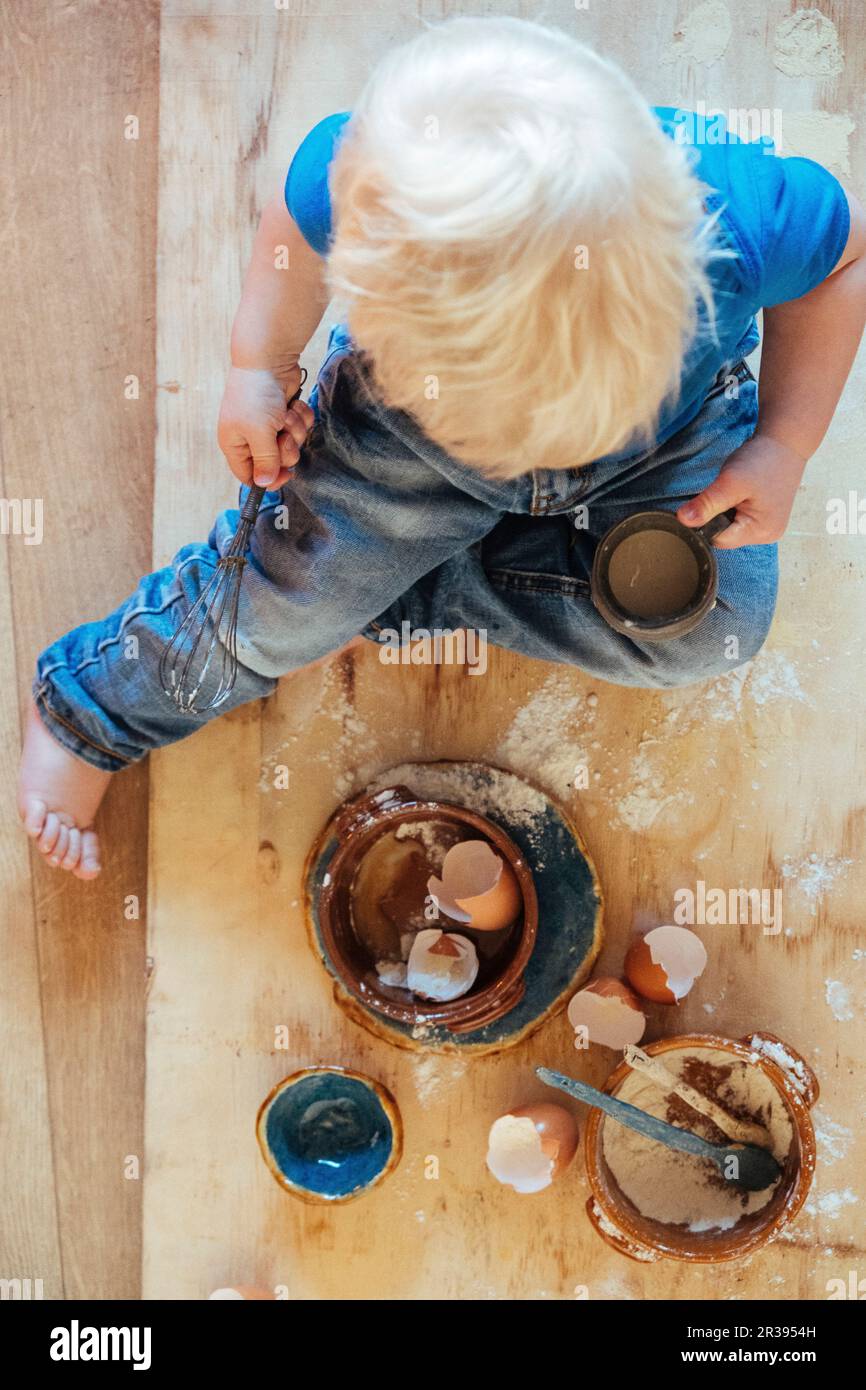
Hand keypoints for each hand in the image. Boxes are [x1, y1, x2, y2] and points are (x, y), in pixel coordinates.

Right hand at [217, 364, 314, 487]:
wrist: (269, 359)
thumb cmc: (256, 395)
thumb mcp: (258, 433)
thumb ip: (264, 461)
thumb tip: (264, 483)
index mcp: (235, 445)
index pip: (249, 476)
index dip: (267, 480)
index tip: (285, 475)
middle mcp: (250, 437)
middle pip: (275, 463)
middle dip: (286, 450)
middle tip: (283, 435)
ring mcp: (269, 425)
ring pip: (292, 445)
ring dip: (295, 430)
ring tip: (285, 414)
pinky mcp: (285, 414)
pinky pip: (301, 428)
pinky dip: (301, 417)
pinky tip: (293, 405)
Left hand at [676, 433, 807, 548]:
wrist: (785, 443)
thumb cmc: (763, 460)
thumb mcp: (730, 481)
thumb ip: (707, 504)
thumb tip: (683, 521)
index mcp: (760, 531)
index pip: (717, 540)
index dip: (705, 522)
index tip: (709, 499)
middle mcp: (767, 535)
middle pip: (724, 536)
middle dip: (717, 515)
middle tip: (726, 491)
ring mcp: (768, 528)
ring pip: (730, 528)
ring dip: (725, 511)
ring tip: (736, 491)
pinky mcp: (765, 519)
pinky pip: (740, 520)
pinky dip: (734, 508)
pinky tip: (741, 494)